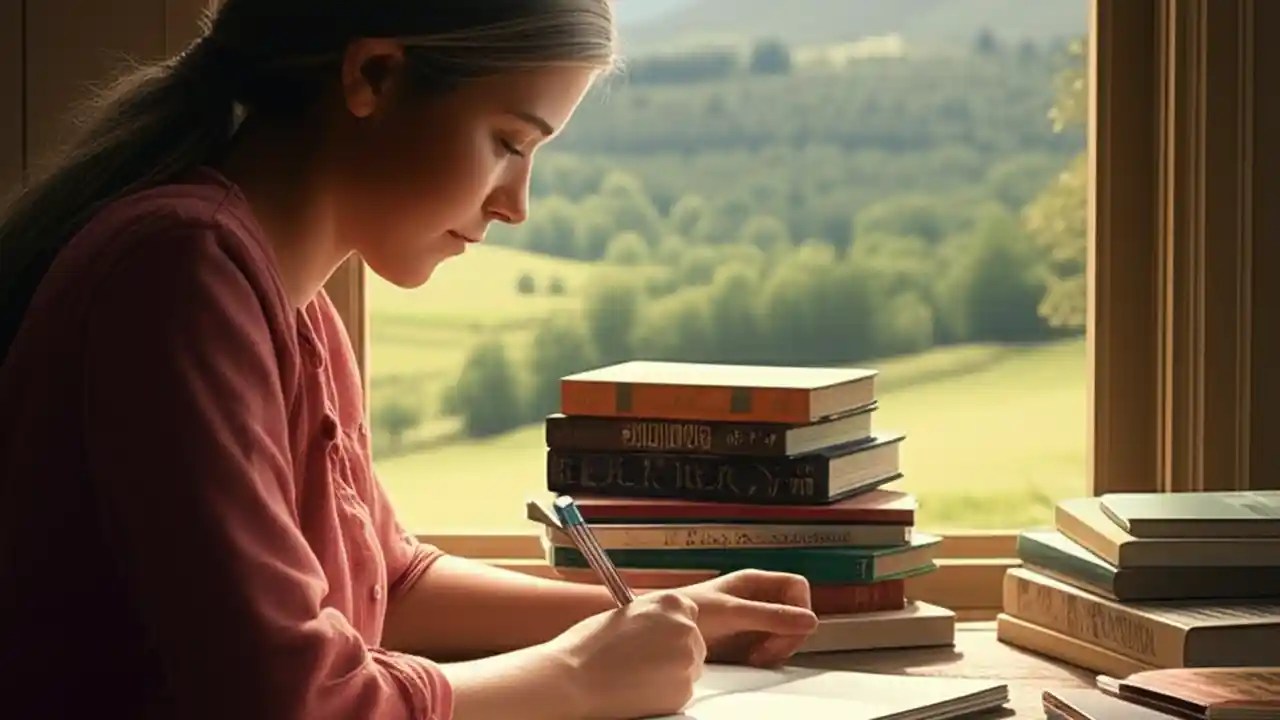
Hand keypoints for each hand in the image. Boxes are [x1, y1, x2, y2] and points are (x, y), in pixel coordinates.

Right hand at [545, 590, 706, 718]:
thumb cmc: (587, 647)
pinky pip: (681, 692)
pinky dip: (665, 694)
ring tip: (636, 676)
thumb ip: (650, 617)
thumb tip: (659, 629)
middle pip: (692, 642)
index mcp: (670, 602)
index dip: (671, 628)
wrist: (574, 679)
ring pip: (689, 668)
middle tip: (644, 662)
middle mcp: (685, 628)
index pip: (688, 613)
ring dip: (670, 673)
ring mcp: (688, 660)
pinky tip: (638, 690)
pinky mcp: (684, 691)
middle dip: (674, 652)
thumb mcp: (623, 615)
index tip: (660, 638)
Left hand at [677, 569, 817, 666]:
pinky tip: (751, 658)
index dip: (800, 607)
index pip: (797, 587)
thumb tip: (808, 621)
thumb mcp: (733, 613)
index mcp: (755, 581)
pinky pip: (772, 645)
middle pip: (795, 612)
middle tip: (771, 650)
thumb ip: (770, 616)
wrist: (666, 628)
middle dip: (788, 634)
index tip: (792, 628)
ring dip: (778, 647)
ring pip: (786, 631)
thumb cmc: (691, 610)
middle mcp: (758, 596)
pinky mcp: (748, 636)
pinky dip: (768, 655)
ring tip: (757, 656)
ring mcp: (754, 617)